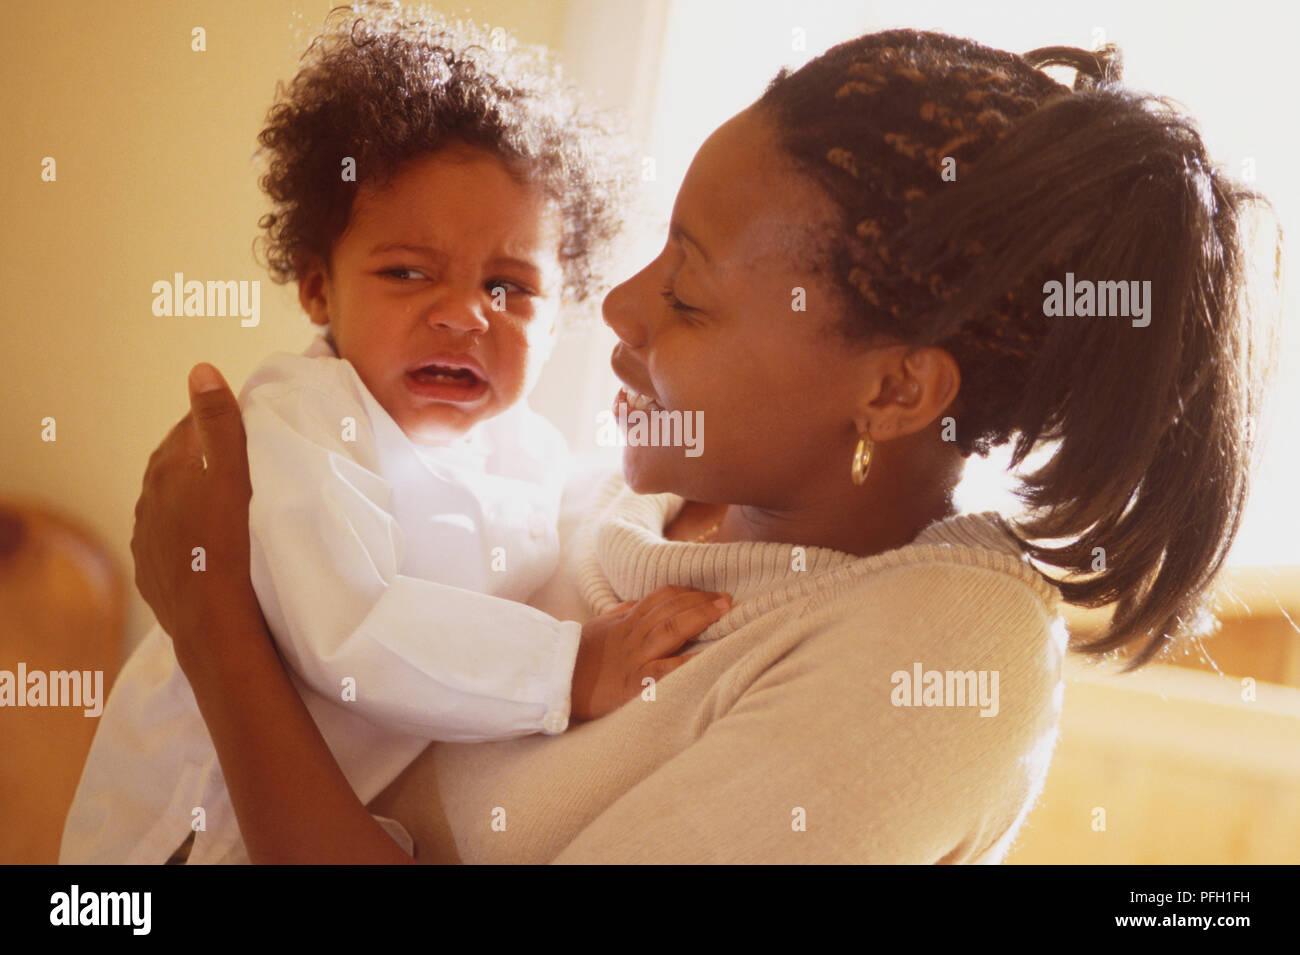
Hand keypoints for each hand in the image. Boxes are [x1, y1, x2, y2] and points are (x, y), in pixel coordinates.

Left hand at [130, 364, 261, 668]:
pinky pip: (166, 539)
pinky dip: (183, 533)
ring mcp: (146, 536)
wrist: (212, 616)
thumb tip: (200, 369)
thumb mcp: (234, 473)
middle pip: (174, 464)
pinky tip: (204, 542)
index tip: (241, 429)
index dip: (214, 425)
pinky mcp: (150, 569)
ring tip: (224, 505)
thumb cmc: (229, 541)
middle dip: (200, 458)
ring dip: (190, 497)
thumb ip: (218, 421)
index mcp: (167, 468)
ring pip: (168, 502)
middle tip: (238, 464)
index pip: (188, 429)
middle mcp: (148, 498)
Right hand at [570, 585, 730, 721]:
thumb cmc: (575, 659)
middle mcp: (633, 637)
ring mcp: (635, 658)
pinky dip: (687, 663)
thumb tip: (634, 603)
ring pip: (670, 629)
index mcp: (625, 624)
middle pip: (670, 610)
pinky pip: (665, 670)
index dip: (685, 592)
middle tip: (726, 598)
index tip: (708, 592)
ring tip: (723, 611)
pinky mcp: (634, 683)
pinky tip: (708, 657)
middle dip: (700, 601)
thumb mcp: (596, 630)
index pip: (659, 599)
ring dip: (699, 617)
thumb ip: (617, 616)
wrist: (554, 684)